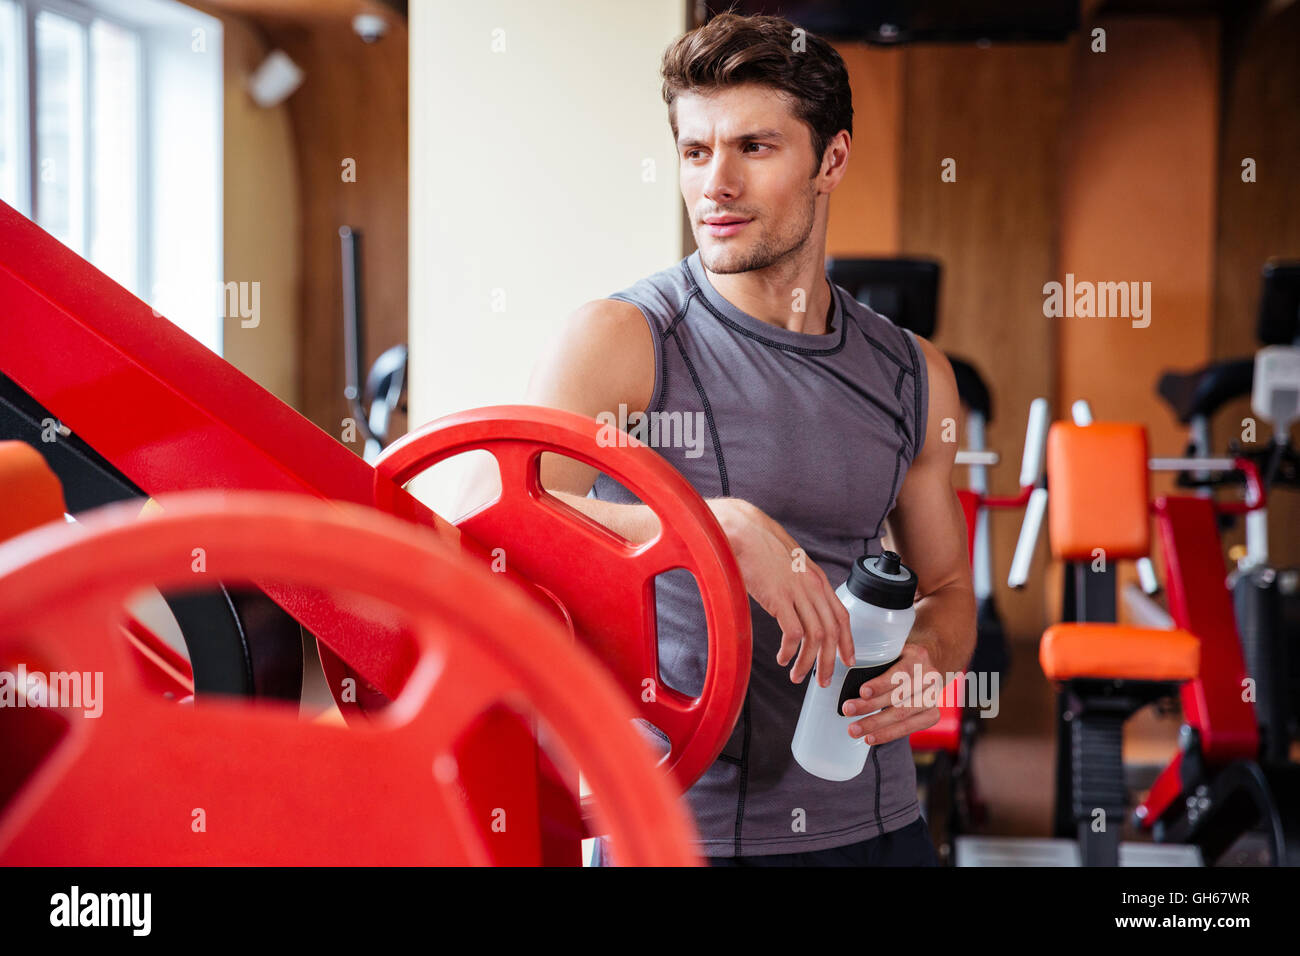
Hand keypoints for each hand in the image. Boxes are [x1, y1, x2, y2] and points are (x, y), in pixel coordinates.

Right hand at [708, 498, 853, 685]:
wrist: (743, 531)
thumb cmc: (760, 546)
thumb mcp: (789, 565)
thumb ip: (798, 584)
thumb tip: (797, 605)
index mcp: (817, 579)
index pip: (842, 615)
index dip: (847, 641)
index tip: (847, 660)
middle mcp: (813, 586)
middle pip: (832, 632)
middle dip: (830, 661)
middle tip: (824, 680)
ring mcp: (797, 592)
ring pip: (815, 637)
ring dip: (808, 662)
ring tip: (798, 676)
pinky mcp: (779, 598)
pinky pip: (793, 634)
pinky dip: (790, 651)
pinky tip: (783, 658)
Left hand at [841, 641, 942, 744]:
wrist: (927, 669)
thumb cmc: (900, 661)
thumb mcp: (892, 653)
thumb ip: (877, 663)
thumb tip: (844, 678)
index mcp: (918, 657)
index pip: (900, 672)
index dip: (881, 684)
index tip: (862, 692)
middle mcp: (930, 677)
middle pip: (898, 696)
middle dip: (870, 706)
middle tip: (847, 710)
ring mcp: (935, 697)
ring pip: (902, 714)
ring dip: (876, 724)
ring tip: (854, 730)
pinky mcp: (933, 715)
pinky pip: (910, 728)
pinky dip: (888, 734)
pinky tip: (871, 738)